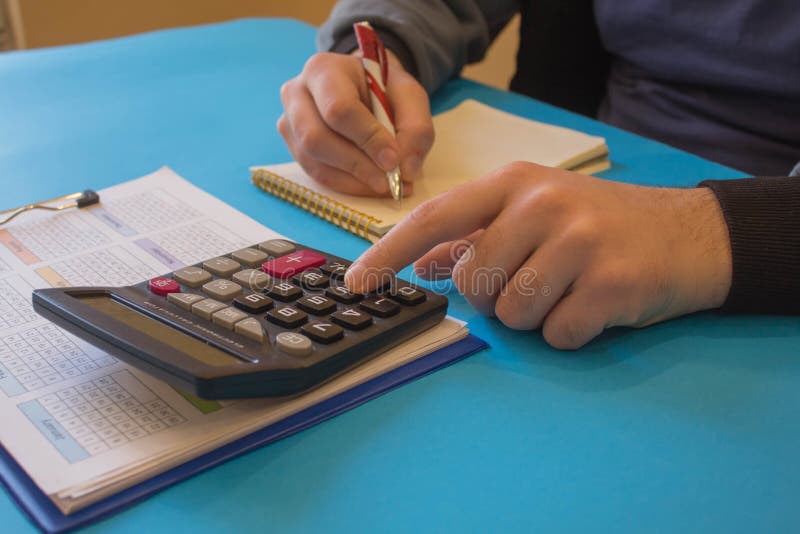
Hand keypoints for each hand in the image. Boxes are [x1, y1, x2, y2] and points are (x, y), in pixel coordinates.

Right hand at [277, 50, 433, 195]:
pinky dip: (346, 185)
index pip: (338, 108)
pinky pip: (315, 174)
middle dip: (357, 165)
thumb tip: (406, 169)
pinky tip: (369, 185)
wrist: (363, 89)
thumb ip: (416, 129)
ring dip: (353, 180)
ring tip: (385, 185)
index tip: (393, 159)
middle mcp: (297, 93)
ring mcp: (289, 121)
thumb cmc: (384, 89)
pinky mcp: (293, 146)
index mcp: (324, 69)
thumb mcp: (410, 97)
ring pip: (313, 161)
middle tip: (389, 181)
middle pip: (316, 138)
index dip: (366, 138)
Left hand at [345, 162, 732, 348]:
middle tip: (538, 280)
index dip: (388, 253)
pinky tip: (596, 306)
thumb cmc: (600, 225)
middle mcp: (542, 204)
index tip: (355, 286)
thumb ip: (477, 236)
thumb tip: (425, 261)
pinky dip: (570, 333)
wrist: (690, 235)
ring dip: (535, 316)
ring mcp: (580, 240)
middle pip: (474, 282)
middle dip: (496, 297)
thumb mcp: (535, 214)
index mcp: (514, 183)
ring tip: (569, 289)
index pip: (434, 218)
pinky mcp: (613, 282)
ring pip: (512, 313)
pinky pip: (557, 334)